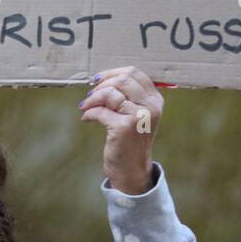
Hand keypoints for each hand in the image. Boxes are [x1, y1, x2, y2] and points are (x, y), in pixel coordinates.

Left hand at [77, 65, 161, 194]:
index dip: (113, 73)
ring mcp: (139, 117)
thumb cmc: (130, 140)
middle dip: (102, 85)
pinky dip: (89, 113)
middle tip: (90, 94)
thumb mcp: (136, 114)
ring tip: (85, 106)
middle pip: (123, 80)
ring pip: (110, 94)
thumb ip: (128, 96)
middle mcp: (150, 107)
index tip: (98, 80)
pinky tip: (86, 118)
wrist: (132, 169)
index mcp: (155, 100)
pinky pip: (100, 111)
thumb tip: (101, 79)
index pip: (135, 73)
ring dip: (92, 99)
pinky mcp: (124, 128)